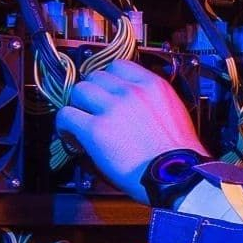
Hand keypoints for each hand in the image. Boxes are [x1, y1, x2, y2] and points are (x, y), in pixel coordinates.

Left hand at [52, 62, 207, 200]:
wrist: (175, 176)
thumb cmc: (178, 155)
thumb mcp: (174, 113)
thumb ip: (153, 101)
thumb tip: (135, 106)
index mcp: (153, 85)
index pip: (118, 66)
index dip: (108, 80)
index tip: (106, 91)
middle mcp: (131, 91)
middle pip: (96, 77)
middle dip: (93, 93)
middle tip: (92, 109)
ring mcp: (111, 108)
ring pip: (79, 91)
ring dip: (78, 105)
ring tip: (80, 121)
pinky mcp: (95, 129)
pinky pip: (67, 115)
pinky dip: (64, 125)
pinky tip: (70, 135)